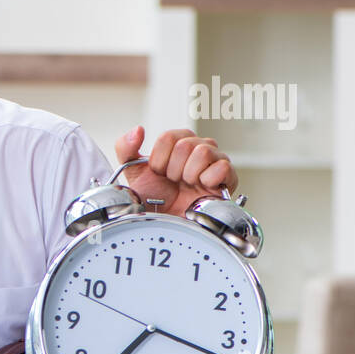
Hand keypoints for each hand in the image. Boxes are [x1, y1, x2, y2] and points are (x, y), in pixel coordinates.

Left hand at [113, 125, 238, 217]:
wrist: (167, 223)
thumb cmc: (155, 198)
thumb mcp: (134, 173)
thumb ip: (126, 148)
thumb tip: (138, 130)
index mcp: (178, 142)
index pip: (168, 137)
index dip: (159, 160)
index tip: (159, 174)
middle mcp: (198, 147)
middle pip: (185, 144)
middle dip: (173, 169)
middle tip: (174, 182)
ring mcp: (215, 160)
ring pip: (203, 151)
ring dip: (189, 174)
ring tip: (187, 185)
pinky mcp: (229, 177)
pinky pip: (222, 166)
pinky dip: (208, 179)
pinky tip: (202, 188)